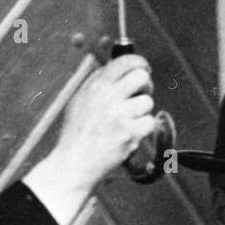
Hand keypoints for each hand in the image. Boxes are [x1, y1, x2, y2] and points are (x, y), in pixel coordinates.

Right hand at [23, 55, 156, 224]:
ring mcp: (121, 116)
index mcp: (96, 86)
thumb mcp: (79, 100)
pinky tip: (130, 134)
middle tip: (140, 94)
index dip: (139, 62)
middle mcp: (109, 98)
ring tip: (128, 121)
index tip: (144, 68)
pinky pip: (149, 122)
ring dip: (141, 111)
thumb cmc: (76, 133)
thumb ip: (97, 82)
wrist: (75, 162)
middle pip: (142, 77)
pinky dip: (143, 129)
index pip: (125, 61)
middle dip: (145, 85)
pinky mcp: (131, 134)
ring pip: (148, 102)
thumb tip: (118, 66)